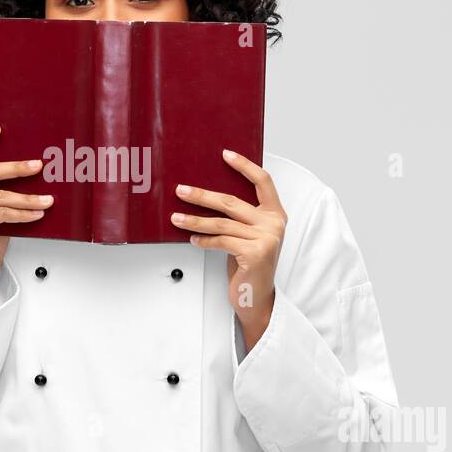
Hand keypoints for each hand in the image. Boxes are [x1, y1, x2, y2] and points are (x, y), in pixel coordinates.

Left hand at [169, 149, 286, 349]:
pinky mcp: (255, 252)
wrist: (257, 297)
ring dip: (195, 219)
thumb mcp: (250, 235)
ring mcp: (267, 238)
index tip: (225, 154)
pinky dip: (203, 240)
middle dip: (202, 195)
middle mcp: (274, 223)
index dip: (244, 166)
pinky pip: (221, 241)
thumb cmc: (250, 265)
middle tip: (181, 190)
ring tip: (176, 217)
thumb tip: (208, 196)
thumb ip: (241, 217)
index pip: (263, 181)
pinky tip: (192, 239)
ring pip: (222, 222)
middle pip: (233, 201)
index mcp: (275, 214)